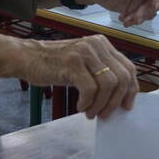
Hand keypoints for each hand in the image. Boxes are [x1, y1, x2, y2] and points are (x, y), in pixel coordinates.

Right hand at [17, 36, 138, 118]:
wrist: (27, 58)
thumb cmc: (54, 64)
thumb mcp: (83, 63)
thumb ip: (101, 72)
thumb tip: (119, 97)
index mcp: (102, 44)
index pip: (128, 68)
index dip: (131, 90)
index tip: (126, 106)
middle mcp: (96, 45)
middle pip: (122, 77)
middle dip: (116, 101)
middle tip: (105, 114)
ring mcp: (84, 53)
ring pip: (108, 85)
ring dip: (101, 104)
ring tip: (91, 112)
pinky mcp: (72, 63)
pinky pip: (90, 89)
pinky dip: (88, 102)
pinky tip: (80, 107)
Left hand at [77, 0, 158, 26]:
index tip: (155, 5)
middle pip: (158, 3)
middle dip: (148, 11)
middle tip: (136, 16)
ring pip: (149, 13)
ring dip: (139, 18)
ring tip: (126, 19)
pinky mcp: (133, 8)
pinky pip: (138, 18)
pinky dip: (132, 21)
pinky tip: (122, 19)